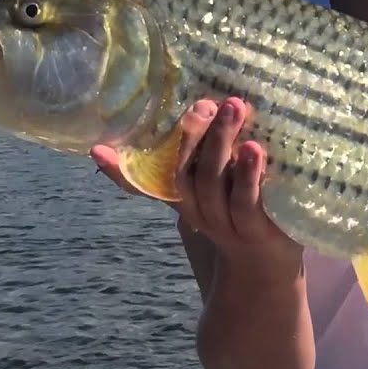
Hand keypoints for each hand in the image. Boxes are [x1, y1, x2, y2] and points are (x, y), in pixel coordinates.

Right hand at [90, 97, 302, 267]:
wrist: (269, 265)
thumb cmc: (242, 211)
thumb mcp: (221, 183)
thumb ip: (208, 151)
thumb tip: (200, 106)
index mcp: (185, 199)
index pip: (144, 184)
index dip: (119, 171)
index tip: (98, 149)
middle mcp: (199, 211)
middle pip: (187, 173)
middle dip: (195, 133)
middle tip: (207, 103)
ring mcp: (225, 222)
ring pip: (212, 183)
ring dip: (220, 143)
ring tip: (233, 110)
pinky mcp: (255, 229)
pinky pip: (246, 201)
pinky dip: (247, 175)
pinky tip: (255, 149)